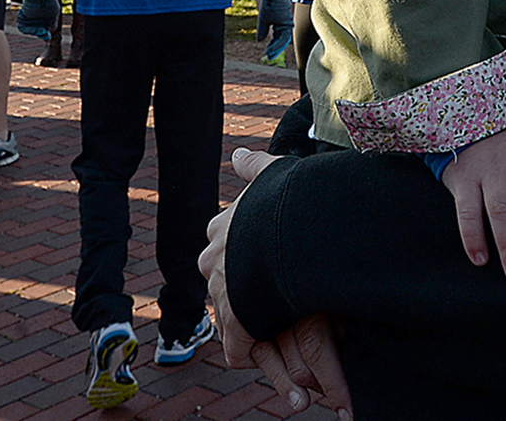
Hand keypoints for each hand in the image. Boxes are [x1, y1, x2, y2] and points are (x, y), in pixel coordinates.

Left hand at [16, 0, 54, 40]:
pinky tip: (34, 29)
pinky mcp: (22, 17)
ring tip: (41, 30)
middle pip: (37, 32)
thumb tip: (51, 29)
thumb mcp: (54, 13)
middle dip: (41, 35)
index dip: (46, 35)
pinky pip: (22, 27)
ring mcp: (29, 18)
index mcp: (44, 19)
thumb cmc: (48, 2)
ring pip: (30, 30)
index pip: (44, 31)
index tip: (48, 35)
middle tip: (45, 34)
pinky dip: (28, 30)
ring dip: (35, 32)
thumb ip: (53, 22)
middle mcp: (36, 19)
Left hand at [201, 148, 352, 418]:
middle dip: (240, 288)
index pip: (222, 247)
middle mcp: (214, 262)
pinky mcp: (237, 326)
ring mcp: (224, 295)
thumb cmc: (285, 201)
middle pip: (222, 281)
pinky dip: (251, 351)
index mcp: (221, 229)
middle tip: (270, 292)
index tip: (261, 259)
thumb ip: (253, 166)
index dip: (242, 255)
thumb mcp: (272, 173)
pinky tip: (270, 348)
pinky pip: (238, 348)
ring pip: (230, 314)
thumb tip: (237, 154)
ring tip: (276, 322)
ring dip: (249, 320)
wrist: (291, 236)